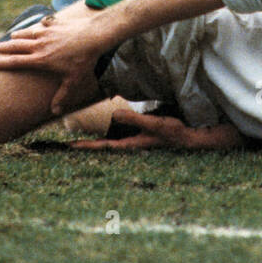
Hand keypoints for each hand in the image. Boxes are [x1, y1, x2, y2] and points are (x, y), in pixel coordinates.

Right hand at [0, 15, 107, 113]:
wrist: (93, 35)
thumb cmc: (83, 60)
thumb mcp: (73, 81)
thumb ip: (62, 96)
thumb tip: (55, 112)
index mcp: (41, 60)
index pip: (16, 62)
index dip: (2, 63)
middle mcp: (40, 45)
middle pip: (17, 46)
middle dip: (5, 47)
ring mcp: (47, 32)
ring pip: (28, 33)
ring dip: (19, 34)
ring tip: (12, 35)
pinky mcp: (57, 23)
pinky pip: (45, 23)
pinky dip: (41, 24)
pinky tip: (41, 24)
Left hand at [71, 109, 242, 149]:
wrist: (192, 137)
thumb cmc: (175, 132)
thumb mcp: (156, 123)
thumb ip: (136, 119)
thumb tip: (115, 115)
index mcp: (132, 143)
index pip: (104, 145)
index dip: (87, 146)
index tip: (69, 147)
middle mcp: (131, 143)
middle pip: (105, 144)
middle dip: (88, 145)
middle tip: (69, 145)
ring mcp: (136, 139)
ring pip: (113, 139)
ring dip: (99, 138)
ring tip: (82, 139)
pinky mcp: (142, 133)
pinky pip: (122, 132)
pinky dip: (112, 130)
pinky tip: (108, 126)